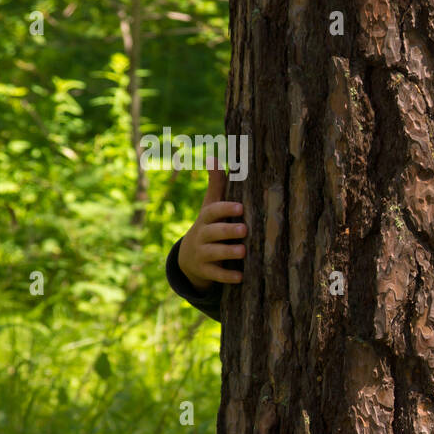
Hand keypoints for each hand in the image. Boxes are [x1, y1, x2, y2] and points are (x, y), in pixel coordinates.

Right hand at [178, 163, 245, 290]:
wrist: (189, 258)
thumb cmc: (209, 226)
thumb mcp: (209, 207)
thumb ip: (216, 185)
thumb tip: (213, 156)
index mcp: (206, 219)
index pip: (213, 211)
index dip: (225, 209)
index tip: (240, 207)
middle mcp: (202, 235)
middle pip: (213, 232)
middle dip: (228, 230)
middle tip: (244, 228)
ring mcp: (202, 254)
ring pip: (214, 253)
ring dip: (228, 252)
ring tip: (243, 251)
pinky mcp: (205, 272)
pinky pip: (215, 275)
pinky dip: (227, 276)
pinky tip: (241, 277)